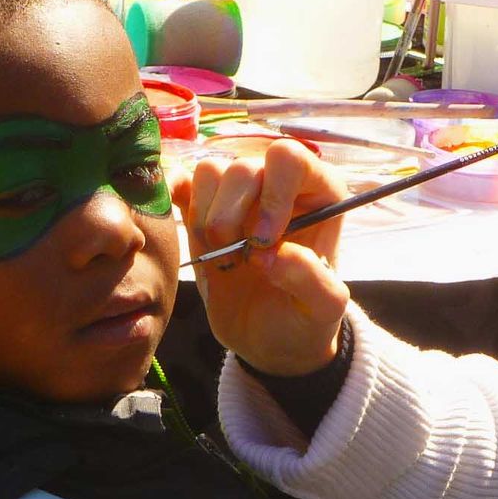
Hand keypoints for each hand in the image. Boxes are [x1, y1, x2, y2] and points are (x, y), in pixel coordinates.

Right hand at [173, 141, 351, 377]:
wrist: (270, 338)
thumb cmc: (305, 316)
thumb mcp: (323, 309)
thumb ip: (311, 281)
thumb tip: (272, 256)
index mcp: (318, 193)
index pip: (290, 159)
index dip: (272, 197)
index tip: (262, 244)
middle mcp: (277, 184)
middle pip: (242, 167)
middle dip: (231, 217)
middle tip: (238, 261)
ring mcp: (238, 195)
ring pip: (209, 173)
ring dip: (206, 220)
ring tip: (222, 258)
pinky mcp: (203, 210)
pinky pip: (181, 183)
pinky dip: (174, 199)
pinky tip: (187, 232)